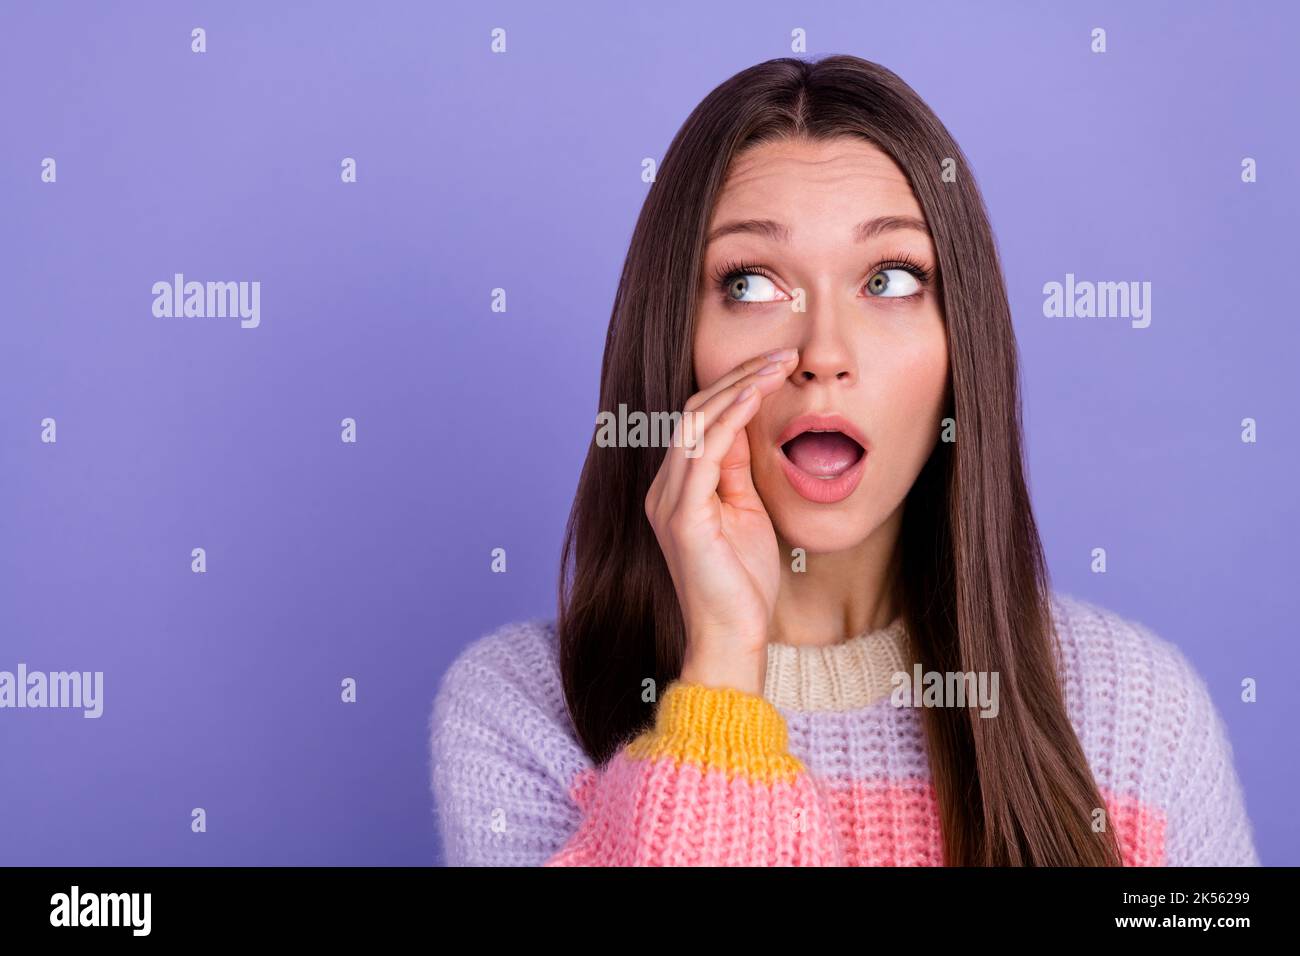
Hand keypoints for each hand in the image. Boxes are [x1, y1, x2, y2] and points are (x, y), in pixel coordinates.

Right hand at [643, 348, 797, 695]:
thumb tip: (744, 424)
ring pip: (695, 423)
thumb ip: (737, 471)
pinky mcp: (682, 517)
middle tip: (782, 353)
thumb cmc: (744, 585)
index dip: (735, 386)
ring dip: (738, 388)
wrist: (733, 638)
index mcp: (678, 489)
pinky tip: (756, 396)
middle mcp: (664, 490)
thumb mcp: (746, 513)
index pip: (699, 421)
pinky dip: (730, 418)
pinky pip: (703, 452)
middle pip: (694, 412)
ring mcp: (669, 502)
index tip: (776, 364)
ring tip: (777, 365)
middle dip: (739, 376)